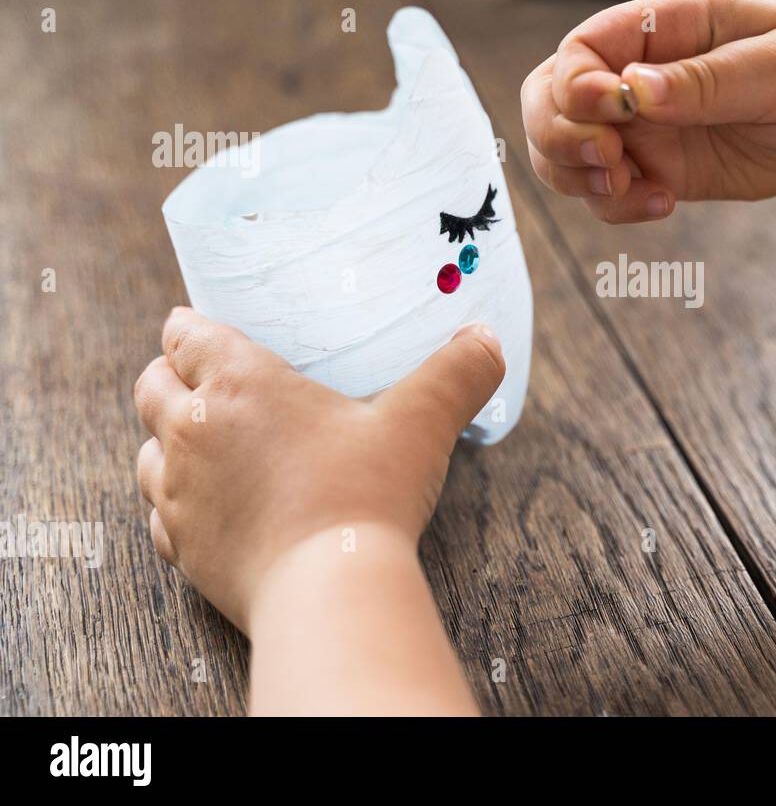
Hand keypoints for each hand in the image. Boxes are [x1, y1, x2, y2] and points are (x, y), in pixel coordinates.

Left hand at [132, 307, 504, 631]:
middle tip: (206, 382)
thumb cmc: (366, 496)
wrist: (328, 591)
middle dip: (172, 376)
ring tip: (209, 444)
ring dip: (169, 440)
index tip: (203, 328)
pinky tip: (215, 505)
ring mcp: (178, 492)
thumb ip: (457, 372)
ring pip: (147, 450)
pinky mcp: (182, 545)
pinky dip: (178, 502)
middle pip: (150, 384)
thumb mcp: (421, 423)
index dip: (191, 327)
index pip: (186, 334)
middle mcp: (192, 429)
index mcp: (238, 383)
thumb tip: (485, 339)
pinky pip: (160, 513)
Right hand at [521, 0, 775, 222]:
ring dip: (576, 177)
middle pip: (549, 98)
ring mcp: (646, 125)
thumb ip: (709, 79)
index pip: (581, 50)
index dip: (576, 86)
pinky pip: (606, 193)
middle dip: (560, 135)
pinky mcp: (660, 169)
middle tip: (612, 162)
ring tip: (630, 189)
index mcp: (665, 25)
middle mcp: (641, 73)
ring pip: (564, 150)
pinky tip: (663, 206)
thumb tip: (633, 89)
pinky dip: (614, 207)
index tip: (614, 116)